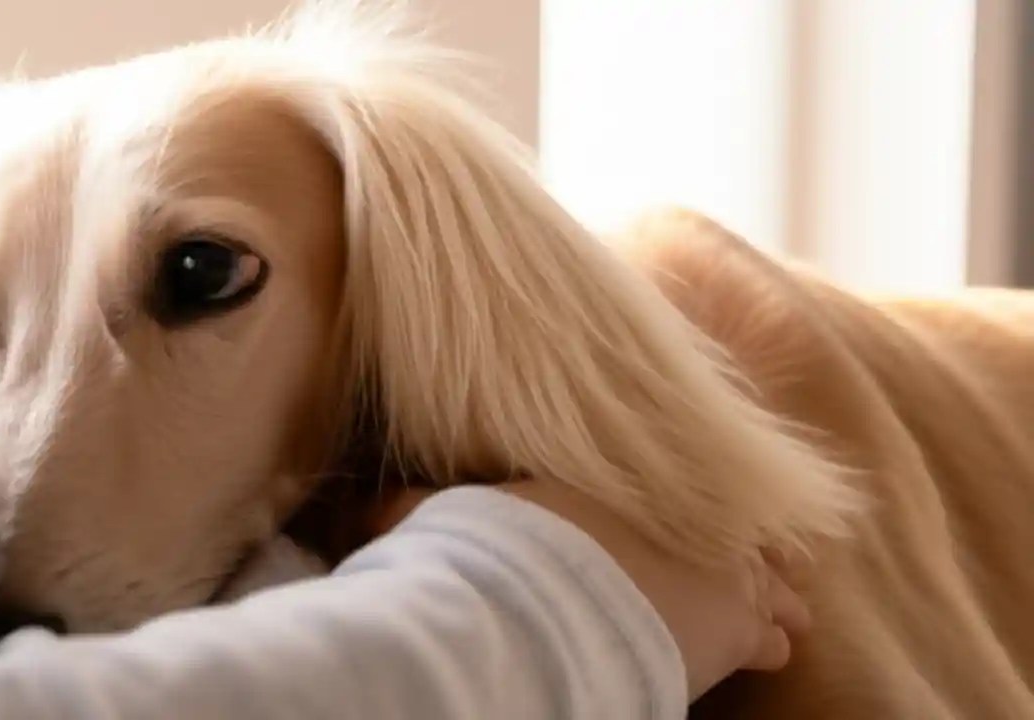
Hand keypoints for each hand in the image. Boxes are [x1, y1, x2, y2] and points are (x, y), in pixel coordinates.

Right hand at [368, 478, 810, 701]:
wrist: (548, 606)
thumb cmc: (500, 554)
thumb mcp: (440, 518)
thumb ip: (402, 506)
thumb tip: (347, 503)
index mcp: (608, 476)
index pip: (651, 470)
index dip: (667, 485)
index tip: (677, 494)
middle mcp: (666, 507)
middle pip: (713, 516)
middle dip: (732, 535)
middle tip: (752, 542)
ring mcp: (708, 560)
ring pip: (756, 569)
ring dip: (768, 585)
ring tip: (782, 596)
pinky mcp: (732, 622)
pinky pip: (770, 630)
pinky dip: (776, 637)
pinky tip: (786, 648)